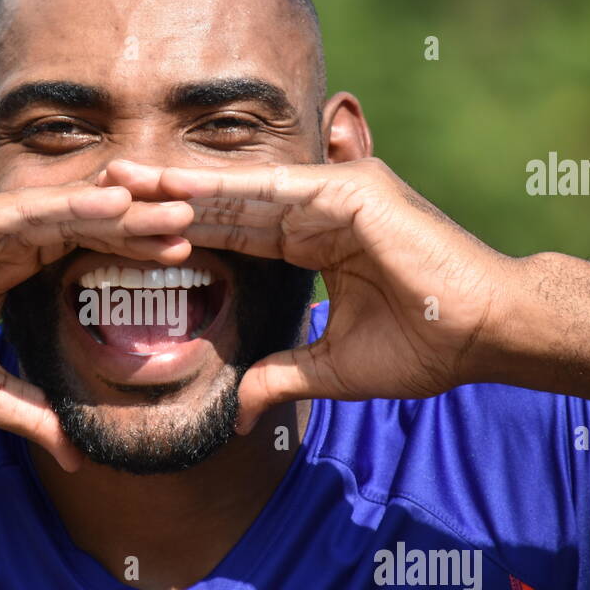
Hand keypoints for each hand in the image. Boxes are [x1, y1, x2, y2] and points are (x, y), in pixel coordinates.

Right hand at [0, 183, 194, 469]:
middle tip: (201, 223)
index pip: (80, 256)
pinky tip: (113, 206)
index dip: (129, 255)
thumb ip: (29, 414)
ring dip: (120, 211)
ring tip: (176, 209)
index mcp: (4, 272)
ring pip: (62, 212)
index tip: (183, 262)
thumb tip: (76, 455)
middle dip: (140, 225)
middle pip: (82, 227)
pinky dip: (67, 208)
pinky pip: (19, 214)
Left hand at [101, 157, 516, 432]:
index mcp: (314, 242)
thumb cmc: (424, 347)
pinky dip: (225, 191)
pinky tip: (176, 189)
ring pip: (242, 191)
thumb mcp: (332, 368)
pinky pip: (276, 193)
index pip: (233, 233)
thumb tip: (236, 414)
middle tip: (103, 184)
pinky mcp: (354, 194)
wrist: (486, 335)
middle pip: (226, 203)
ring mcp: (337, 194)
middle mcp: (320, 210)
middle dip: (165, 197)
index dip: (181, 232)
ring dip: (180, 185)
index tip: (126, 231)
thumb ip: (281, 377)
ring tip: (122, 176)